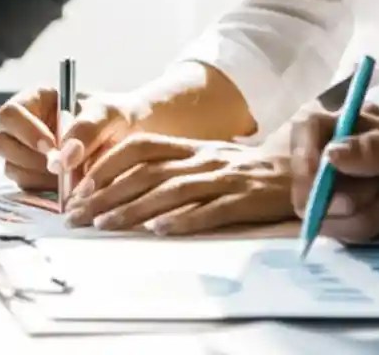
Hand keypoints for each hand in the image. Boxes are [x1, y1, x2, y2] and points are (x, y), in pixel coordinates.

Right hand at [0, 89, 139, 191]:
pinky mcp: (32, 174)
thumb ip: (85, 130)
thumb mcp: (107, 113)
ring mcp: (24, 151)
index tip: (51, 146)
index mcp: (34, 100)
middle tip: (59, 168)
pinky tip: (69, 187)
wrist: (132, 137)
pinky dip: (45, 191)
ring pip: (11, 167)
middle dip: (28, 158)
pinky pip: (26, 187)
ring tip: (70, 178)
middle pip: (1, 142)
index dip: (25, 132)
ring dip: (38, 177)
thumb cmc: (117, 115)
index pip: (10, 114)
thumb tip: (62, 160)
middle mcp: (22, 126)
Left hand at [63, 133, 292, 234]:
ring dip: (134, 208)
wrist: (300, 169)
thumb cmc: (240, 170)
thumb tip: (116, 186)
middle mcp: (200, 159)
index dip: (105, 166)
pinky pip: (211, 209)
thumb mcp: (201, 160)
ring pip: (171, 190)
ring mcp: (223, 177)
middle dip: (106, 194)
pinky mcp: (245, 199)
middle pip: (144, 173)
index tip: (79, 189)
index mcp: (187, 147)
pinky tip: (160, 230)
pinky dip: (184, 219)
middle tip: (77, 215)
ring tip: (105, 225)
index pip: (137, 148)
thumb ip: (166, 167)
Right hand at [290, 105, 378, 241]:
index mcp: (342, 129)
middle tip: (377, 194)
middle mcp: (330, 159)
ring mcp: (336, 191)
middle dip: (336, 199)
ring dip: (361, 216)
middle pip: (303, 184)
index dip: (302, 153)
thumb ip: (376, 150)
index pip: (304, 131)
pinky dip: (368, 228)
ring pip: (321, 215)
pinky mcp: (346, 218)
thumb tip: (330, 155)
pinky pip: (341, 232)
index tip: (318, 175)